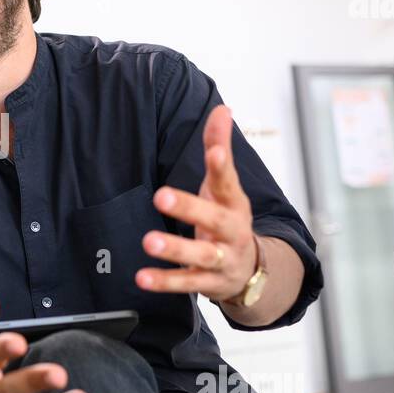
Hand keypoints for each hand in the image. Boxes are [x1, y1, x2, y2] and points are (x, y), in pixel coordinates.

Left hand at [136, 105, 256, 302]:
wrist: (251, 270)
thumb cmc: (228, 218)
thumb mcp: (224, 186)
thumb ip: (218, 147)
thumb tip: (222, 109)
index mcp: (234, 203)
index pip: (228, 181)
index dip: (222, 166)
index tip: (214, 152)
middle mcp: (232, 231)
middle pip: (214, 220)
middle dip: (189, 208)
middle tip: (161, 197)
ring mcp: (222, 260)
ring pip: (202, 256)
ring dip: (175, 250)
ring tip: (149, 242)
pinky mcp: (209, 283)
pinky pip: (186, 283)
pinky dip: (164, 281)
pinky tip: (142, 277)